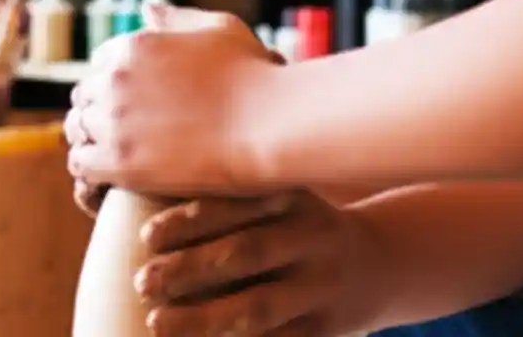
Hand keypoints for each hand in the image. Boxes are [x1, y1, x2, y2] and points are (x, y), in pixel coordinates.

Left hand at [65, 6, 282, 196]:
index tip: (129, 102)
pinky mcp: (119, 160)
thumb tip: (146, 9)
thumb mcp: (219, 30)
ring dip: (90, 140)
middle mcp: (114, 78)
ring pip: (77, 128)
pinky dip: (88, 169)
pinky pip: (81, 163)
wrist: (270, 125)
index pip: (100, 63)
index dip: (112, 83)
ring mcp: (113, 118)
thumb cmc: (255, 77)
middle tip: (119, 132)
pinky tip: (107, 177)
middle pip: (84, 95)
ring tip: (112, 156)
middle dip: (97, 110)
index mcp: (132, 45)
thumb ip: (177, 19)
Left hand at [135, 192, 382, 336]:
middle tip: (142, 282)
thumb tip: (139, 213)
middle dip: (189, 269)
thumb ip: (226, 200)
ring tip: (155, 324)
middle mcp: (310, 238)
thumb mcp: (277, 198)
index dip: (190, 220)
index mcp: (291, 198)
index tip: (147, 236)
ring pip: (258, 308)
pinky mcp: (327, 329)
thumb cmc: (296, 226)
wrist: (384, 262)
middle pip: (246, 254)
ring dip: (202, 320)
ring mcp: (322, 286)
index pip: (236, 205)